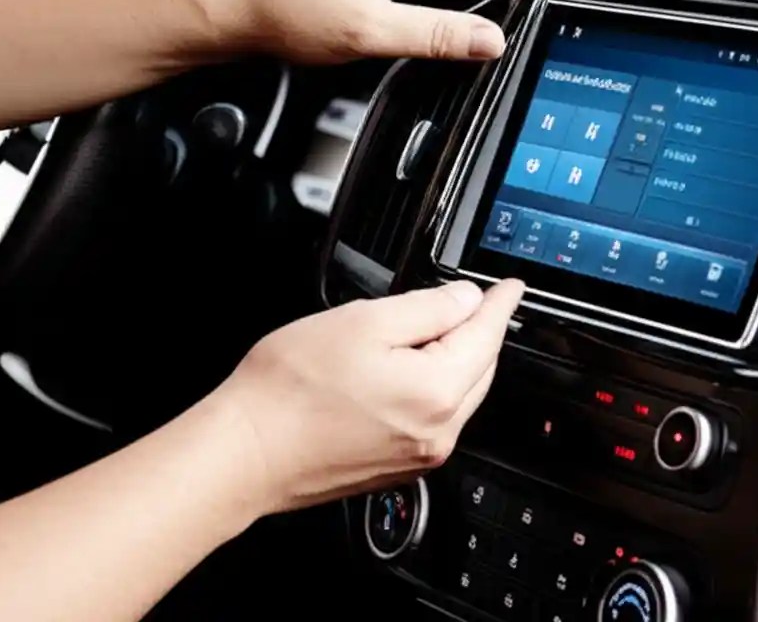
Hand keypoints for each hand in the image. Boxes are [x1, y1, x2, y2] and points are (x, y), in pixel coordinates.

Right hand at [212, 280, 524, 514]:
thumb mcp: (363, 322)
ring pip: (458, 396)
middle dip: (479, 332)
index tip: (511, 289)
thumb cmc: (289, 391)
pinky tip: (407, 371)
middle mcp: (438, 432)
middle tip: (472, 301)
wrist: (247, 452)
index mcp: (437, 392)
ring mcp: (419, 456)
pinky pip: (434, 419)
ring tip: (432, 332)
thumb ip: (426, 308)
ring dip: (456, 361)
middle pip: (480, 369)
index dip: (499, 304)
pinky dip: (433, 390)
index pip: (486, 336)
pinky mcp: (397, 468)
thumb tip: (465, 300)